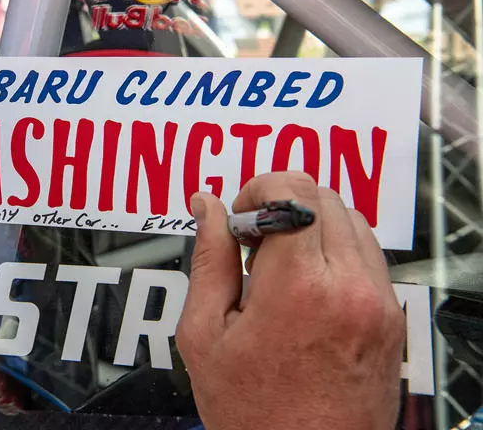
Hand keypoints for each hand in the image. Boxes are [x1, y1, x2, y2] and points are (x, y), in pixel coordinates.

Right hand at [177, 172, 404, 428]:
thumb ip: (209, 259)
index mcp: (299, 288)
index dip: (257, 189)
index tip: (239, 217)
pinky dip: (334, 249)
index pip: (292, 191)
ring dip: (310, 223)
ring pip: (350, 218)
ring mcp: (378, 303)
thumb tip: (207, 207)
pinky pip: (368, 254)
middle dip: (281, 203)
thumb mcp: (206, 335)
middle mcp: (350, 288)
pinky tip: (304, 285)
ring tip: (276, 266)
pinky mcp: (391, 318)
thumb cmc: (255, 415)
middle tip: (251, 242)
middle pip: (323, 195)